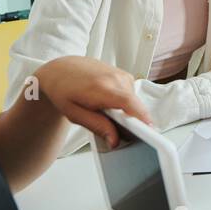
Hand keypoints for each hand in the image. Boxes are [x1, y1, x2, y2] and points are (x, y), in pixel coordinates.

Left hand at [33, 56, 153, 148]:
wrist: (60, 70)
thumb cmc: (63, 90)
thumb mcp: (74, 114)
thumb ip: (97, 126)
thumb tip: (115, 139)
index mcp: (100, 88)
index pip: (128, 103)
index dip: (141, 117)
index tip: (149, 131)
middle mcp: (114, 78)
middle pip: (135, 105)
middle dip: (132, 121)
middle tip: (117, 131)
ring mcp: (121, 74)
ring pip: (134, 101)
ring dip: (126, 111)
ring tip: (106, 111)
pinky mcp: (125, 74)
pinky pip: (131, 95)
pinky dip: (124, 102)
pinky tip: (109, 102)